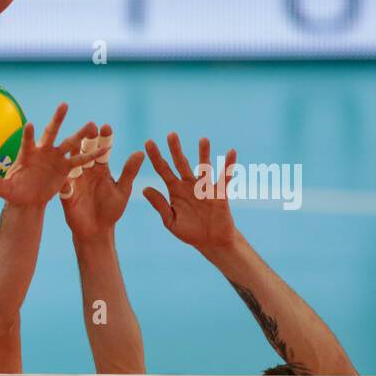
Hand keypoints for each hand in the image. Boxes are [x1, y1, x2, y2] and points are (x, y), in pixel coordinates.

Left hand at [0, 105, 109, 206]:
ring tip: (92, 124)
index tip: (30, 125)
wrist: (28, 199)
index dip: (28, 134)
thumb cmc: (14, 191)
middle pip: (51, 132)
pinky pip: (79, 161)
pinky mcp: (65, 167)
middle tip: (64, 105)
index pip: (27, 141)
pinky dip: (90, 156)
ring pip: (69, 143)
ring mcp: (55, 157)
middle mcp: (43, 151)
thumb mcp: (5, 189)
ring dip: (80, 134)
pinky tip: (103, 150)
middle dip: (57, 119)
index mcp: (27, 154)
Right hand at [60, 124, 144, 241]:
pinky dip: (63, 180)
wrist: (97, 231)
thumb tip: (140, 152)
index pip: (102, 150)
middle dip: (86, 139)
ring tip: (70, 141)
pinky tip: (62, 173)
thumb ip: (129, 172)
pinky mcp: (66, 194)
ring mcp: (74, 182)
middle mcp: (86, 172)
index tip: (106, 126)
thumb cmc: (111, 210)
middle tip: (89, 125)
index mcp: (101, 169)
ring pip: (72, 164)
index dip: (104, 139)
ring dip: (71, 153)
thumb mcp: (123, 190)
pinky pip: (63, 186)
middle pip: (85, 152)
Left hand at [143, 134, 240, 252]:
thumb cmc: (189, 232)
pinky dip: (228, 165)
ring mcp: (205, 188)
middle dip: (175, 150)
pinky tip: (230, 152)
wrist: (210, 242)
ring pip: (203, 167)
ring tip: (203, 139)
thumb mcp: (170, 220)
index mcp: (175, 191)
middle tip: (171, 134)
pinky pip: (225, 178)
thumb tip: (144, 188)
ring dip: (203, 153)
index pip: (163, 170)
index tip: (148, 142)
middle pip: (181, 164)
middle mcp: (189, 185)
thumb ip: (160, 204)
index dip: (156, 157)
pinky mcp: (220, 193)